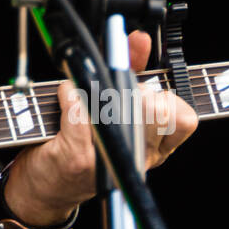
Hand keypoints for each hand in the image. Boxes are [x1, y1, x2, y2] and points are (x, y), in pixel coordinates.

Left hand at [4, 30, 197, 225]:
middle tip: (116, 91)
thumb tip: (139, 40)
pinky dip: (68, 94)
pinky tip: (64, 98)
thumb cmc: (82, 145)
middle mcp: (138, 158)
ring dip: (100, 91)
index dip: (167, 96)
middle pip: (158, 111)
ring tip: (88, 96)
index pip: (185, 119)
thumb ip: (133, 72)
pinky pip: (79, 108)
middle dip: (136, 90)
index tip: (147, 88)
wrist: (44, 189)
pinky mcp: (79, 156)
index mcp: (156, 147)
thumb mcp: (118, 109)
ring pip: (120, 108)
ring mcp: (109, 159)